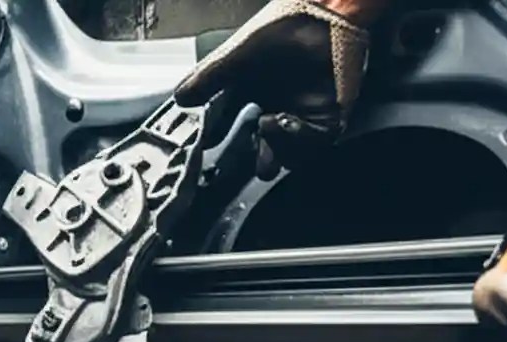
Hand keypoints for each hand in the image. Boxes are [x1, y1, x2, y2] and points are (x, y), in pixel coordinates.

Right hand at [173, 0, 373, 179]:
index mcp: (251, 95)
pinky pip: (313, 142)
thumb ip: (208, 78)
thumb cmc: (283, 26)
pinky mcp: (326, 116)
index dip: (219, 139)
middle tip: (244, 159)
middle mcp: (275, 107)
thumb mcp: (235, 55)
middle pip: (262, 150)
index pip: (230, 127)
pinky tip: (286, 121)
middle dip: (254, 161)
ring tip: (267, 124)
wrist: (322, 15)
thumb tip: (180, 97)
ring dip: (276, 148)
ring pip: (288, 154)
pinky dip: (299, 139)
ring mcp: (301, 115)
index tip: (207, 146)